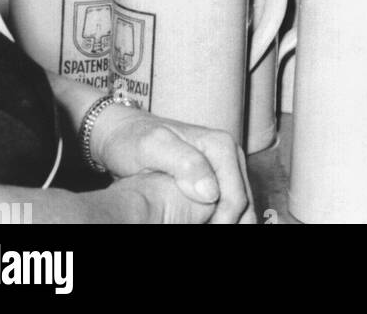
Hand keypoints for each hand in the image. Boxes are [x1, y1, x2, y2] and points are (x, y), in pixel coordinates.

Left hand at [90, 107, 255, 224]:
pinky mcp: (215, 180)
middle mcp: (229, 155)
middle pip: (243, 205)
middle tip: (197, 231)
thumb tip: (211, 192)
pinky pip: (227, 208)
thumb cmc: (133, 140)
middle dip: (228, 225)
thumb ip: (184, 163)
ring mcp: (223, 168)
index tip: (196, 233)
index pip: (235, 198)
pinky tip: (202, 227)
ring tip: (200, 229)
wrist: (122, 133)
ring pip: (240, 209)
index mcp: (221, 146)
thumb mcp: (153, 147)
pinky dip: (219, 221)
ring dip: (226, 223)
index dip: (222, 224)